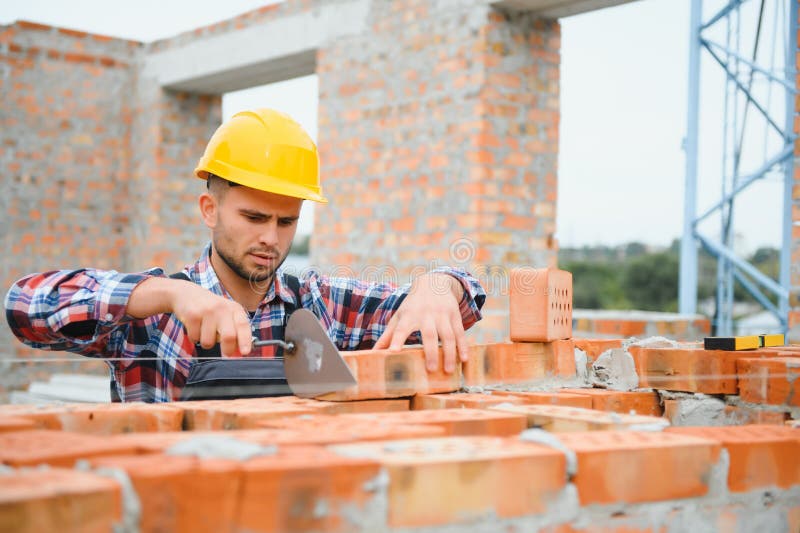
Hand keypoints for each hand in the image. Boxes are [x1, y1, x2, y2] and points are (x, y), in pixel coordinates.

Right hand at [128, 277, 252, 355]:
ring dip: (207, 343)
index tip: (245, 352)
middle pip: (228, 336)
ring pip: (209, 342)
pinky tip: (195, 327)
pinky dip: (194, 338)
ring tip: (205, 332)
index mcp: (234, 308)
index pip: (243, 325)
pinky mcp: (192, 316)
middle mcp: (222, 308)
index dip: (245, 340)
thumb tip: (241, 350)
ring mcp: (206, 311)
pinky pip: (195, 338)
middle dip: (228, 350)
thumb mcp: (226, 313)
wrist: (186, 294)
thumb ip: (235, 329)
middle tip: (226, 354)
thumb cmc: (210, 308)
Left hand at [374, 273, 467, 373]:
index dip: (397, 340)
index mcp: (408, 316)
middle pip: (429, 334)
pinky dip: (463, 346)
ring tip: (449, 370)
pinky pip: (460, 332)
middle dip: (431, 352)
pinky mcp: (454, 315)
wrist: (433, 283)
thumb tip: (373, 353)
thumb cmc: (412, 306)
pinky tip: (464, 359)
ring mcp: (442, 314)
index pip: (401, 329)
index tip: (393, 352)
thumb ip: (388, 336)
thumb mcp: (399, 316)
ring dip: (449, 353)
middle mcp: (426, 314)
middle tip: (431, 370)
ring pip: (448, 335)